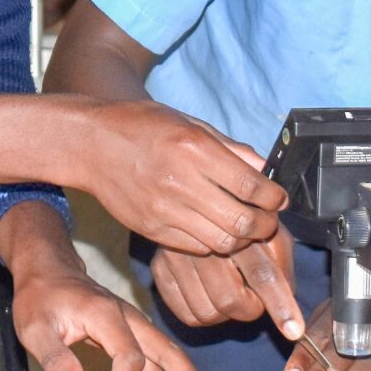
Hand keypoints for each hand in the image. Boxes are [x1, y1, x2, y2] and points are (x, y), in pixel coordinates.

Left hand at [11, 260, 222, 370]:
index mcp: (106, 314)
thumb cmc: (39, 298)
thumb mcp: (33, 329)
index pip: (130, 358)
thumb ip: (54, 359)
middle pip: (170, 352)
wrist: (48, 271)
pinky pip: (153, 359)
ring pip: (162, 360)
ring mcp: (134, 324)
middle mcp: (129, 317)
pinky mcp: (133, 332)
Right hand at [72, 101, 285, 255]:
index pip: (251, 186)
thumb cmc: (142, 127)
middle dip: (265, 225)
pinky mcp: (152, 229)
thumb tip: (265, 170)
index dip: (274, 198)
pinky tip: (214, 230)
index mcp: (194, 149)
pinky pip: (196, 247)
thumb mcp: (190, 124)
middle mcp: (181, 181)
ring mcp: (164, 210)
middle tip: (269, 220)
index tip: (279, 198)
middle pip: (242, 221)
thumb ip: (230, 149)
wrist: (91, 144)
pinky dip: (213, 243)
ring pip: (222, 242)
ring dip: (241, 239)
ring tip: (244, 228)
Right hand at [150, 230, 303, 339]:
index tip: (293, 331)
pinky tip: (210, 294)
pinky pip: (188, 315)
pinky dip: (206, 315)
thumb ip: (283, 266)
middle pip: (230, 299)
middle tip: (255, 298)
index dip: (280, 304)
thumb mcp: (272, 234)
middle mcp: (203, 239)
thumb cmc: (245, 227)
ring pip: (208, 312)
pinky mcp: (159, 270)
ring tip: (230, 290)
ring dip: (227, 313)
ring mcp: (177, 254)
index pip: (262, 273)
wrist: (198, 205)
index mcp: (239, 227)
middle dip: (250, 309)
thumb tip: (287, 300)